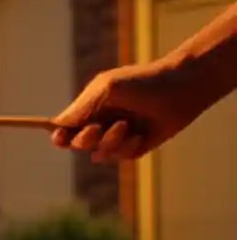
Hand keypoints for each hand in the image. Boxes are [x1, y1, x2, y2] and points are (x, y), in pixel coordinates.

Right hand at [51, 57, 207, 162]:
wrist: (180, 89)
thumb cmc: (142, 83)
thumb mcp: (106, 89)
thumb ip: (82, 107)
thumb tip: (58, 124)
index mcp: (90, 108)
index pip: (65, 127)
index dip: (59, 135)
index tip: (60, 137)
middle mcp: (101, 124)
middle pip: (77, 144)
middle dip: (85, 139)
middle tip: (95, 129)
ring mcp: (118, 137)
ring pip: (99, 153)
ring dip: (110, 142)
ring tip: (126, 127)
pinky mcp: (135, 147)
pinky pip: (120, 157)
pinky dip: (127, 147)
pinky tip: (140, 135)